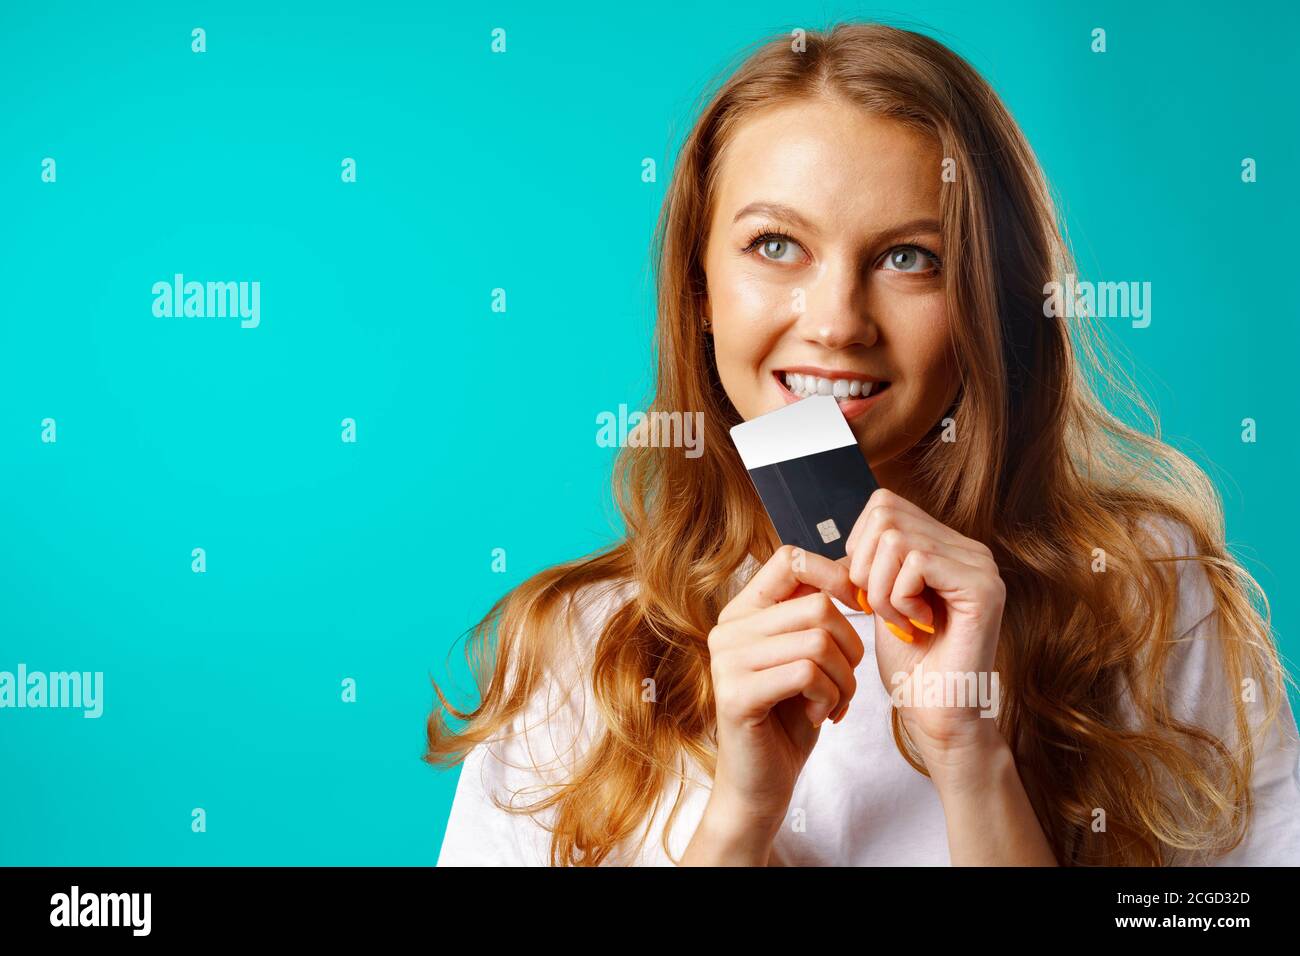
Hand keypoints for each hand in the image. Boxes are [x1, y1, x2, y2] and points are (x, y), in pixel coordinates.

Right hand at [696, 544, 862, 855]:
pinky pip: (806, 673)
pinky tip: (819, 716)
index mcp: (742, 611)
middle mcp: (728, 629)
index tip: (861, 607)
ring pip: (817, 640)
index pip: (790, 558)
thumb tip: (854, 568)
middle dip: (851, 646)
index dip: (835, 574)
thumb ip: (813, 614)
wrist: (760, 785)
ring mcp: (726, 661)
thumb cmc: (788, 718)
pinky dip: (829, 697)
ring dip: (844, 678)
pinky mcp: (736, 694)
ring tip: (835, 702)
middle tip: (847, 680)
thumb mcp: (803, 655)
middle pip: (817, 605)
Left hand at [842, 488, 1005, 760]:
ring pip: (896, 538)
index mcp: (946, 545)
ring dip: (880, 588)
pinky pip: (917, 562)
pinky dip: (899, 599)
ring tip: (899, 622)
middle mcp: (969, 548)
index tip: (865, 594)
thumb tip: (847, 536)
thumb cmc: (909, 663)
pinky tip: (916, 627)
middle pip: (885, 513)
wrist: (936, 714)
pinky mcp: (984, 588)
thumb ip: (869, 561)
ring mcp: (980, 565)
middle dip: (863, 567)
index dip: (858, 547)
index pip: (883, 504)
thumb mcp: (878, 599)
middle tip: (879, 610)